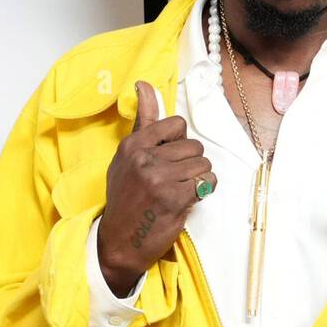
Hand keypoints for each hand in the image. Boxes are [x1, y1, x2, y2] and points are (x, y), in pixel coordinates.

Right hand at [97, 80, 216, 295]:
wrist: (119, 242)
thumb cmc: (125, 198)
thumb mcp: (126, 158)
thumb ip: (143, 123)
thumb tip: (145, 84)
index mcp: (133, 146)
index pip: (176, 125)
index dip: (179, 143)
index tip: (169, 158)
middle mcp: (145, 158)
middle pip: (194, 145)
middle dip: (191, 162)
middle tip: (175, 180)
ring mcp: (160, 178)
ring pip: (202, 163)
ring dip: (198, 178)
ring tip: (181, 190)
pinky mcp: (175, 198)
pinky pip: (207, 181)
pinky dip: (203, 190)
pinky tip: (188, 198)